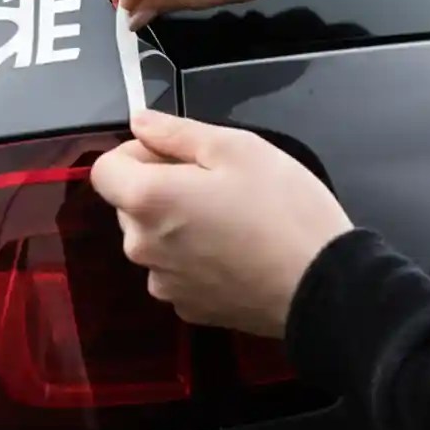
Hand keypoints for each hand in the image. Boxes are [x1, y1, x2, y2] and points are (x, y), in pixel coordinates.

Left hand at [90, 110, 353, 336]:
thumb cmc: (283, 210)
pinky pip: (175, 269)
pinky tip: (234, 251)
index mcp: (147, 201)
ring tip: (230, 219)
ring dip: (177, 223)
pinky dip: (193, 257)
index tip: (175, 154)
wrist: (323, 287)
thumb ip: (177, 132)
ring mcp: (162, 281)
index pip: (106, 170)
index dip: (136, 154)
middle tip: (214, 183)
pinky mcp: (185, 307)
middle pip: (129, 204)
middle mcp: (141, 246)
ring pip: (153, 237)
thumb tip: (140, 122)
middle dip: (160, 187)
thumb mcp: (237, 148)